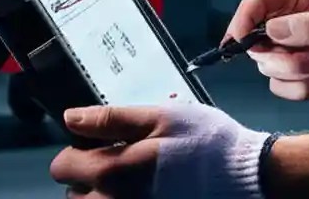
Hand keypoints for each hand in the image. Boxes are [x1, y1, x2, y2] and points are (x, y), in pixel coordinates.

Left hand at [49, 103, 270, 198]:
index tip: (99, 144)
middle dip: (87, 178)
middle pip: (73, 195)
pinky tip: (146, 190)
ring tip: (132, 179)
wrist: (246, 177)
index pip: (62, 166)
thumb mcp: (161, 117)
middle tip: (119, 162)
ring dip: (103, 194)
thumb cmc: (207, 143)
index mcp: (114, 171)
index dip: (77, 150)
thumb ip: (111, 118)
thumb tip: (71, 118)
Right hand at [225, 0, 308, 100]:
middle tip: (306, 64)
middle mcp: (294, 18)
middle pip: (256, 39)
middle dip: (276, 57)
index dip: (241, 22)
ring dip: (290, 74)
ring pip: (267, 64)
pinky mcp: (304, 68)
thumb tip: (272, 30)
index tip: (236, 46)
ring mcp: (298, 45)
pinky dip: (298, 89)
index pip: (257, 3)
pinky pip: (281, 84)